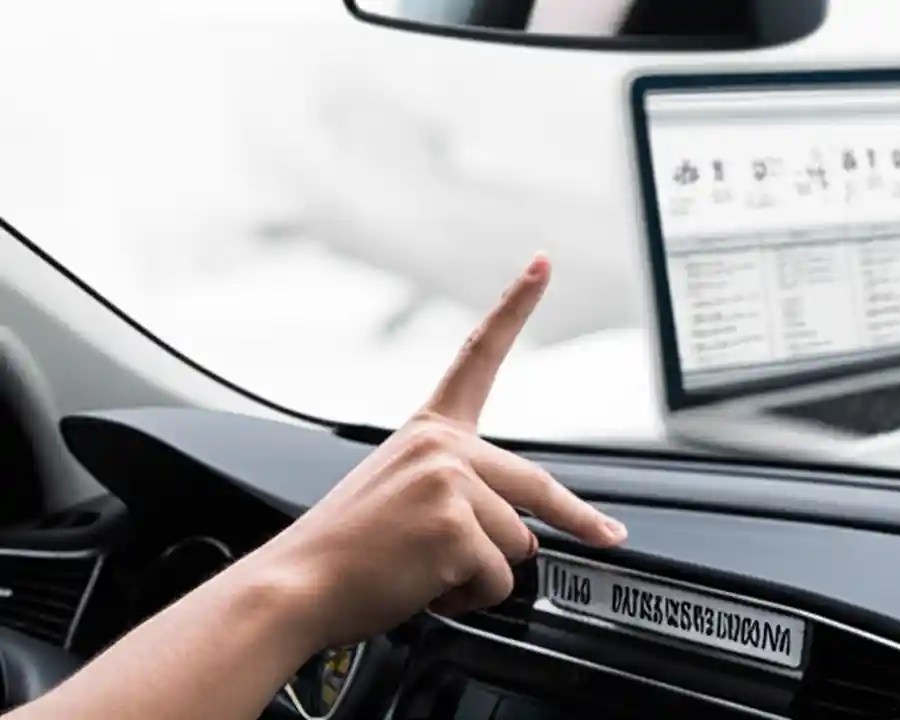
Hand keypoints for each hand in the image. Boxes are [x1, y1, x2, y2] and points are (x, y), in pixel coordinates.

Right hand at [246, 253, 626, 648]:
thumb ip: (461, 495)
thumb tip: (524, 532)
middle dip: (576, 521)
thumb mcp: (403, 498)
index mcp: (429, 431)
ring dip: (481, 574)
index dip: (514, 304)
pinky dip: (470, 598)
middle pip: (539, 487)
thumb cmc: (344, 551)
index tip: (541, 263)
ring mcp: (450, 482)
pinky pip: (497, 580)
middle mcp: (443, 447)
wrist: (293, 587)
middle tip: (606, 534)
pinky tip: (423, 587)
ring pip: (518, 545)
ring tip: (424, 571)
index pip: (478, 355)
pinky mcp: (455, 526)